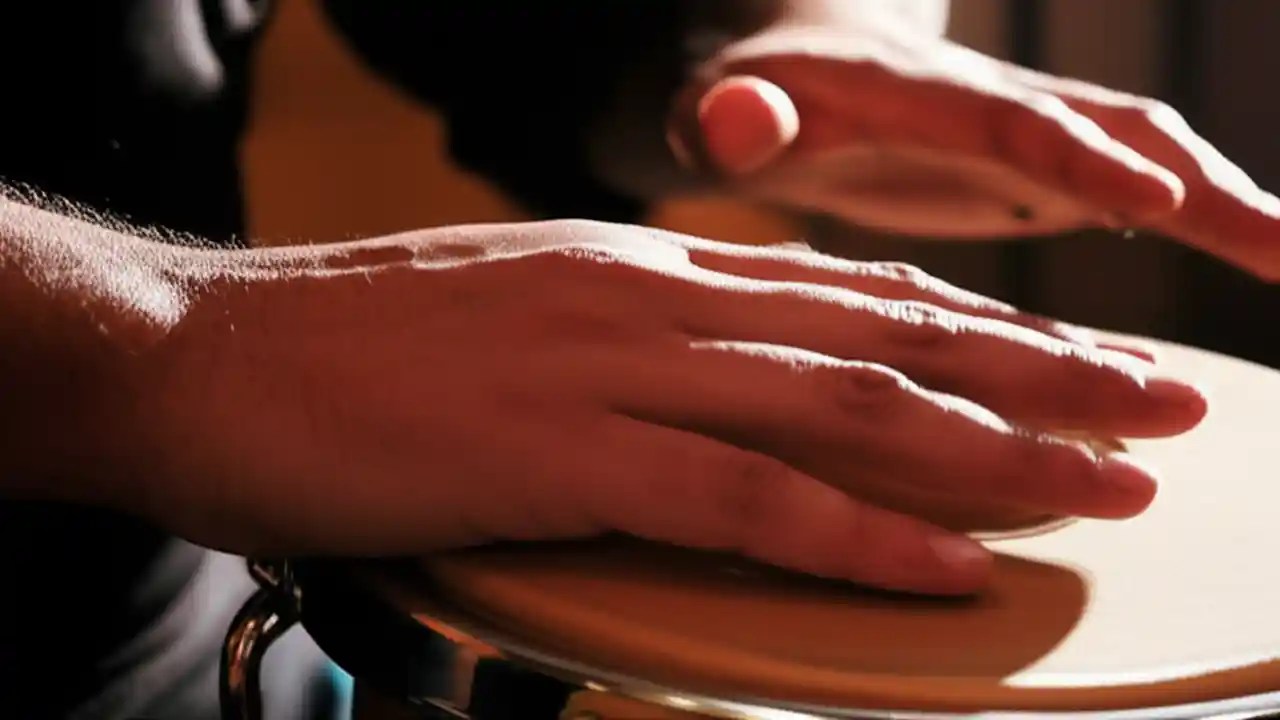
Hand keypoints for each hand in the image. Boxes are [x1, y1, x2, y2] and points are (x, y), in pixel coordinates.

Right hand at [108, 220, 1203, 595]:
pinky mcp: (562, 452)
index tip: (1078, 355)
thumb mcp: (520, 314)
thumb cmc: (357, 350)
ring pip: (845, 406)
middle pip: (886, 334)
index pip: (851, 288)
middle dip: (1041, 373)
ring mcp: (612, 369)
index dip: (980, 323)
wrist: (210, 350)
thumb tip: (706, 371)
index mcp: (643, 267)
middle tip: (1159, 402)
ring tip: (1105, 481)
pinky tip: (949, 568)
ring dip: (989, 448)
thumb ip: (625, 339)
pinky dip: (858, 538)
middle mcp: (651, 298)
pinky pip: (746, 500)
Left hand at [669, 25, 1279, 278]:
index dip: (1079, 160)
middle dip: (1198, 185)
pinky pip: (1137, 185)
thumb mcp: (712, 112)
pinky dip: (1202, 217)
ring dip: (1225, 201)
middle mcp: (989, 100)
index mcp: (913, 95)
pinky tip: (1261, 257)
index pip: (1008, 121)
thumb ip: (723, 120)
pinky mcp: (1038, 165)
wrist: (792, 66)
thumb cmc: (747, 102)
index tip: (1158, 201)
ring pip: (1146, 150)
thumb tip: (734, 123)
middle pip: (1110, 128)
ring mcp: (1025, 130)